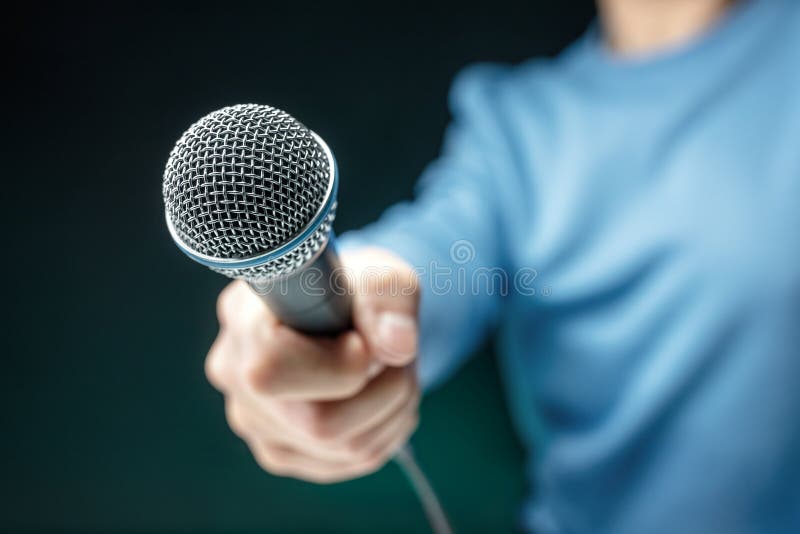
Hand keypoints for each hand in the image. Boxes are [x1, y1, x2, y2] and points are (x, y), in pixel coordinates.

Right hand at [205, 248, 420, 483]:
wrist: (347, 316)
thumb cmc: (356, 290)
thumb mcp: (381, 273)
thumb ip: (388, 295)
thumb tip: (398, 344)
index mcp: (243, 316)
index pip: (272, 368)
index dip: (336, 363)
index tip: (361, 341)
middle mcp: (232, 373)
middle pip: (319, 423)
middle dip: (384, 391)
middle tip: (395, 356)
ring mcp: (252, 420)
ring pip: (344, 447)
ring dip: (393, 410)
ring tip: (393, 371)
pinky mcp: (278, 451)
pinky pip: (349, 461)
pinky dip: (385, 431)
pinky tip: (380, 397)